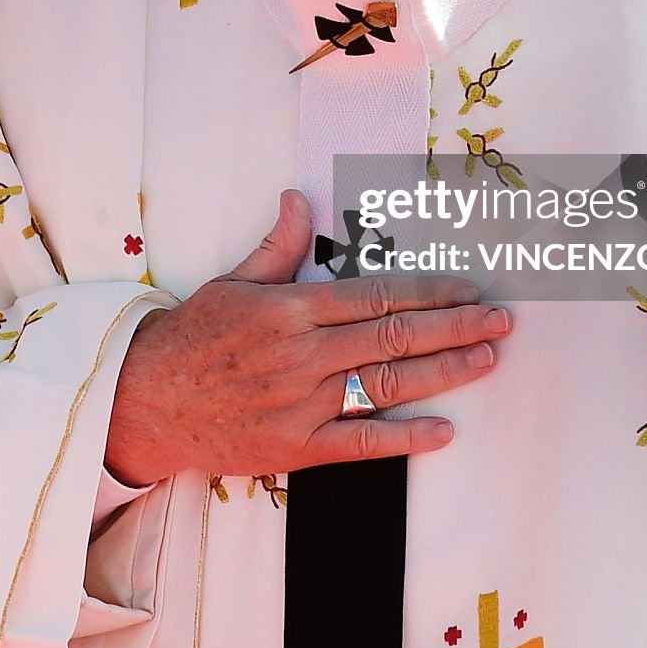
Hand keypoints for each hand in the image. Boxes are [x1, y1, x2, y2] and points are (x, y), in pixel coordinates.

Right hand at [105, 191, 509, 485]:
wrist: (146, 402)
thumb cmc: (192, 338)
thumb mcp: (233, 282)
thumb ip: (275, 246)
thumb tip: (297, 199)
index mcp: (292, 310)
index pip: (376, 296)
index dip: (429, 292)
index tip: (468, 288)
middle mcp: (303, 355)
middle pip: (394, 337)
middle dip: (455, 327)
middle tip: (501, 321)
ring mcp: (302, 404)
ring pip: (386, 385)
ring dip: (444, 373)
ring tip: (486, 359)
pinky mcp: (295, 449)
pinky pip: (360, 444)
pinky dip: (404, 437)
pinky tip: (443, 430)